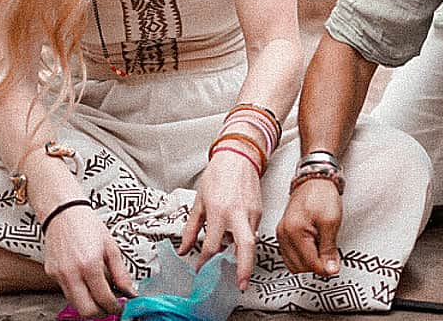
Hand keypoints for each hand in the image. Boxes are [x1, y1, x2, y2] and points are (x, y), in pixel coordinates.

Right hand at [42, 204, 135, 317]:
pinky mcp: (51, 273)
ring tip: (99, 294)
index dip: (115, 307)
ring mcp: (59, 274)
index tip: (120, 307)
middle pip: (86, 310)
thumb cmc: (87, 224)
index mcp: (89, 264)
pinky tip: (86, 283)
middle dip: (100, 312)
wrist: (63, 211)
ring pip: (74, 303)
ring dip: (89, 304)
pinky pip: (66, 291)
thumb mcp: (111, 246)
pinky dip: (78, 293)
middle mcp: (72, 272)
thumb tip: (129, 290)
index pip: (103, 298)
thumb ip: (120, 272)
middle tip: (110, 307)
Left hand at [179, 150, 261, 289]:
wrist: (238, 157)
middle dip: (244, 269)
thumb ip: (191, 228)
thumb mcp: (199, 202)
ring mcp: (252, 213)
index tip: (202, 268)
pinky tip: (236, 242)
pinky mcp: (259, 211)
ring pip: (251, 242)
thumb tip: (184, 249)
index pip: (212, 245)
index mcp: (219, 211)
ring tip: (238, 270)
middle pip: (245, 247)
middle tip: (241, 285)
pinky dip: (245, 241)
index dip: (205, 260)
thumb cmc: (218, 175)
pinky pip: (253, 232)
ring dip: (244, 257)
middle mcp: (237, 214)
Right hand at [276, 178, 341, 276]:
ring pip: (293, 264)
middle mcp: (284, 234)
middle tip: (329, 255)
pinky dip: (303, 256)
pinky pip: (291, 255)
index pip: (309, 264)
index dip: (325, 268)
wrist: (315, 179)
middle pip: (299, 267)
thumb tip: (330, 269)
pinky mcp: (284, 233)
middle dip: (316, 265)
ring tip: (321, 248)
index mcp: (294, 232)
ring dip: (308, 262)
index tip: (335, 265)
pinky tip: (313, 247)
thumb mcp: (331, 222)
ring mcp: (282, 234)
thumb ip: (329, 249)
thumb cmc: (322, 195)